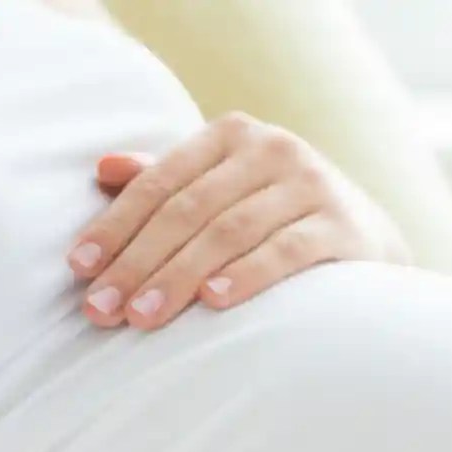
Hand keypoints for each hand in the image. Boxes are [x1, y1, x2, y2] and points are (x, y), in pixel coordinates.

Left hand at [68, 112, 409, 329]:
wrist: (371, 242)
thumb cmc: (279, 218)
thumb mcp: (224, 191)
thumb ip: (169, 180)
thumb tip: (102, 168)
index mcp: (234, 134)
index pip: (160, 182)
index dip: (115, 227)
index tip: (79, 271)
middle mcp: (275, 148)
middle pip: (189, 210)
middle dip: (139, 263)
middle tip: (102, 311)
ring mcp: (313, 184)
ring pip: (229, 231)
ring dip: (179, 277)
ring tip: (142, 317)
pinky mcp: (344, 225)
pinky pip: (285, 251)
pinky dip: (245, 275)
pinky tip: (212, 302)